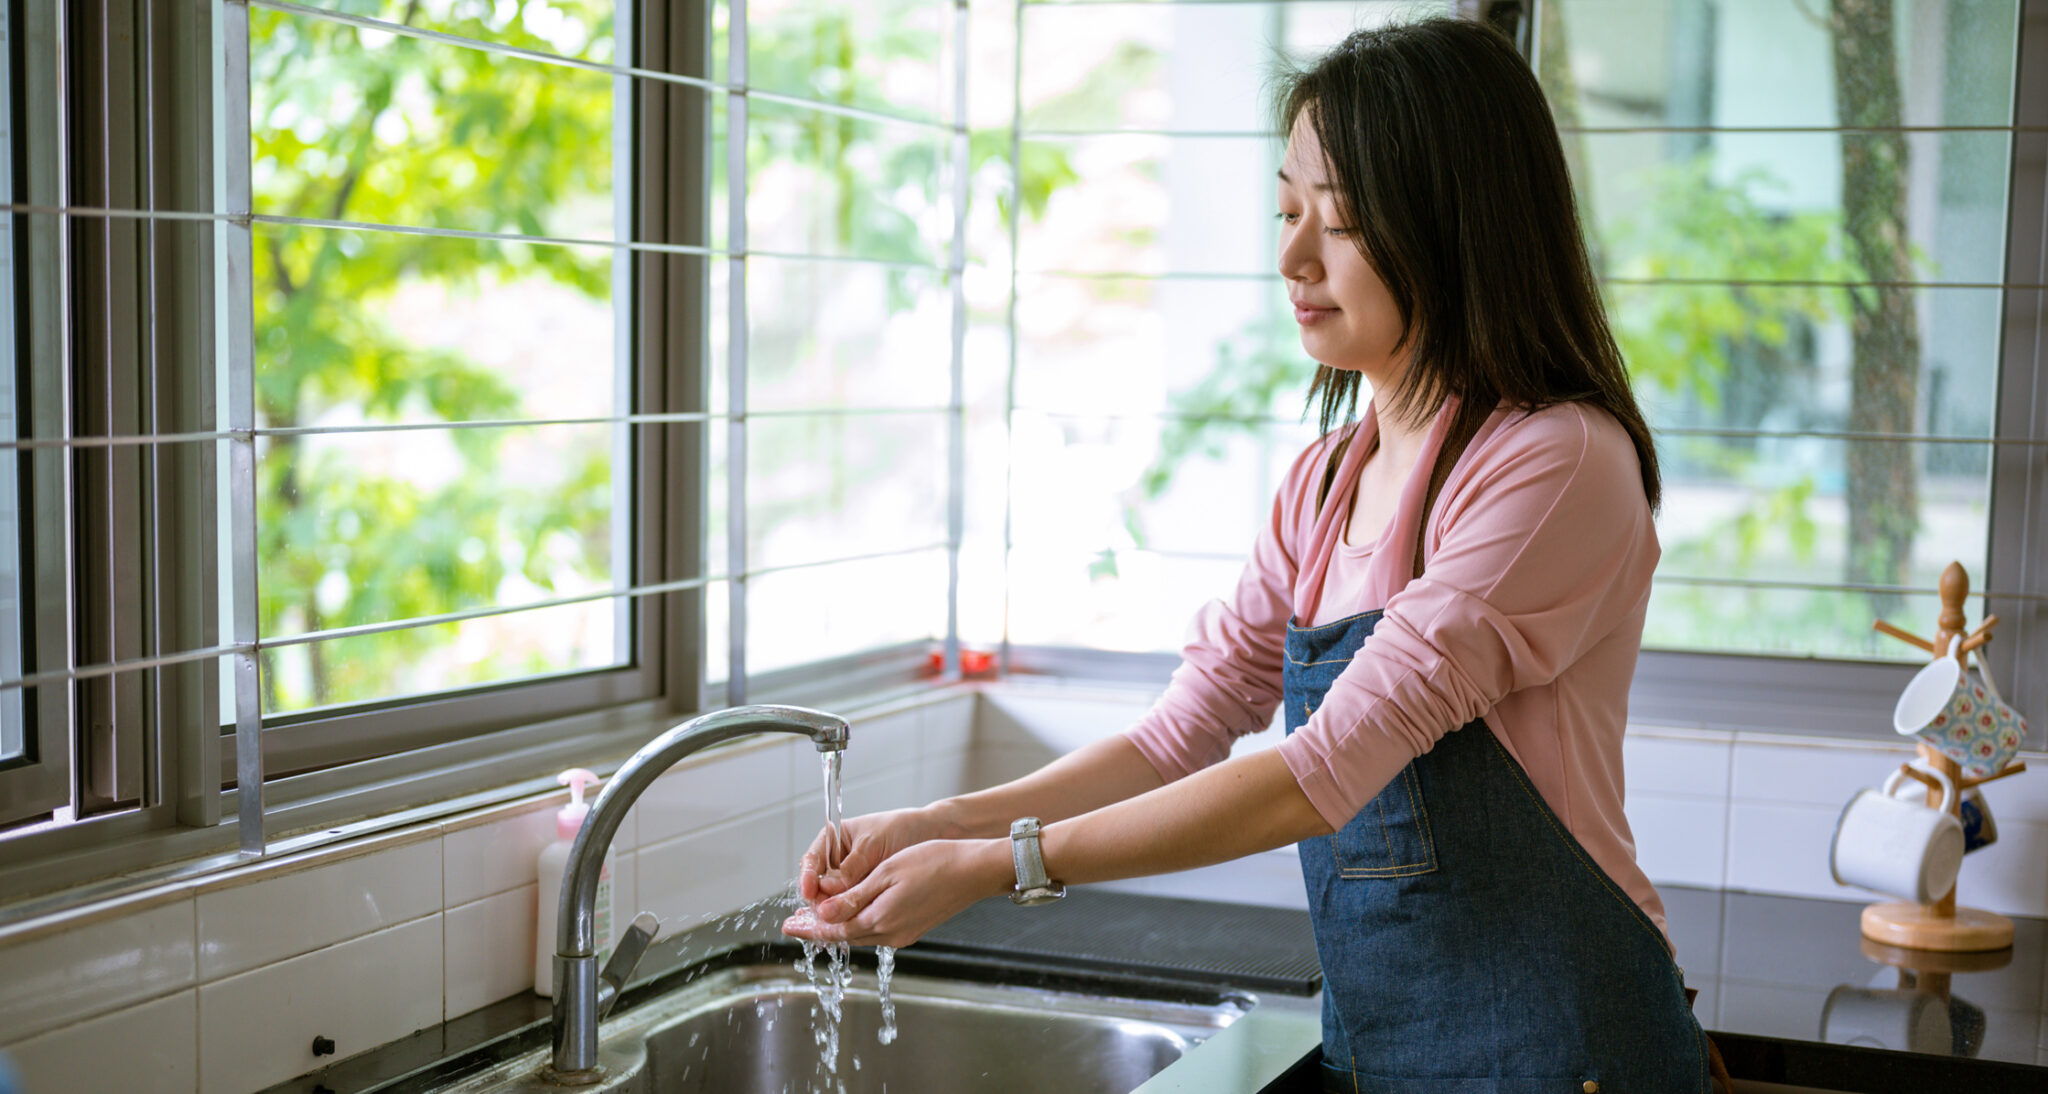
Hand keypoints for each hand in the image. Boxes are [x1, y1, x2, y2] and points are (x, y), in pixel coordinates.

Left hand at [783, 838, 1010, 948]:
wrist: (973, 871)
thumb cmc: (933, 862)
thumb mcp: (886, 874)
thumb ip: (853, 897)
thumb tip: (823, 915)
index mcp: (879, 919)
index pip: (833, 929)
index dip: (808, 927)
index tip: (787, 925)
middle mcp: (890, 934)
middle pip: (843, 936)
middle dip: (817, 930)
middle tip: (794, 924)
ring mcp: (903, 934)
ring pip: (859, 935)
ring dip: (836, 928)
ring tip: (816, 920)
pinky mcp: (912, 929)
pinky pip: (875, 931)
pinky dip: (856, 926)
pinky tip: (851, 916)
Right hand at [797, 806, 949, 905]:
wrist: (933, 834)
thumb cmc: (903, 829)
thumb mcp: (873, 845)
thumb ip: (851, 867)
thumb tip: (828, 889)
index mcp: (835, 840)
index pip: (811, 862)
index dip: (807, 878)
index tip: (809, 892)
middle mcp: (839, 861)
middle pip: (818, 886)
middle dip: (819, 901)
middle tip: (823, 914)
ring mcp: (852, 878)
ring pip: (834, 899)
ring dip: (833, 911)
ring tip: (833, 921)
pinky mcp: (866, 891)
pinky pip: (852, 905)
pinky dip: (851, 913)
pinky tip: (851, 920)